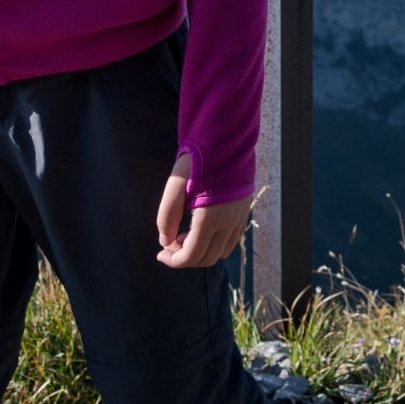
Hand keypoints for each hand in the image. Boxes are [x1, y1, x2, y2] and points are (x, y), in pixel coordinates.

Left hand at [157, 153, 253, 268]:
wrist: (226, 142)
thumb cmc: (197, 161)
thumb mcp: (174, 186)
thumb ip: (167, 216)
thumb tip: (165, 242)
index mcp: (210, 218)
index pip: (192, 255)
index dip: (174, 261)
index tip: (160, 254)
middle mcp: (228, 223)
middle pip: (206, 258)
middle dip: (185, 258)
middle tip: (169, 244)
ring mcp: (239, 219)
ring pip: (220, 253)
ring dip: (200, 252)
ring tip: (184, 236)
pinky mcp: (243, 213)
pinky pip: (230, 242)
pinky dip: (214, 245)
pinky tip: (200, 231)